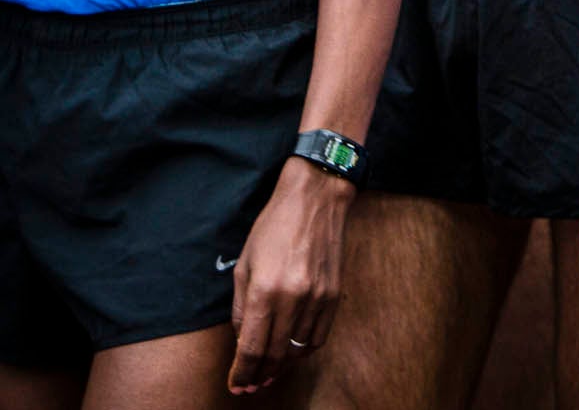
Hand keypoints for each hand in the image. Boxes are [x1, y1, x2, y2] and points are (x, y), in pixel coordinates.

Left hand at [227, 158, 352, 393]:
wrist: (316, 198)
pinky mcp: (335, 294)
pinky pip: (319, 336)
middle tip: (249, 386)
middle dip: (259, 375)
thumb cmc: (274, 227)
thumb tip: (244, 341)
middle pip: (275, 355)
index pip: (252, 348)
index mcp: (265, 290)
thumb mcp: (245, 265)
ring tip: (268, 373)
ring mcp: (318, 297)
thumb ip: (242, 308)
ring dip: (281, 366)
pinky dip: (303, 350)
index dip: (242, 373)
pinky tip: (292, 352)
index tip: (236, 384)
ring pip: (299, 350)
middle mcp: (294, 298)